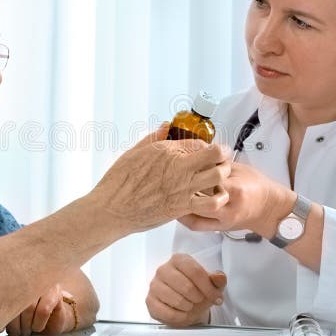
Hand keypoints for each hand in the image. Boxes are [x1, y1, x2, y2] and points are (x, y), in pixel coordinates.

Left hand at [6, 284, 75, 335]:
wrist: (54, 318)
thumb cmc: (32, 317)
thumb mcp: (14, 316)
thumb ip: (4, 316)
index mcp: (13, 283)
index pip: (3, 297)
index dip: (2, 315)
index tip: (0, 328)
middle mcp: (27, 281)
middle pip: (16, 303)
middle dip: (15, 324)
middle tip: (16, 333)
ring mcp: (42, 285)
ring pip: (29, 307)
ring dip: (27, 325)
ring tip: (27, 331)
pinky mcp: (55, 292)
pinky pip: (44, 310)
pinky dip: (38, 323)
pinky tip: (37, 327)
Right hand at [89, 124, 231, 232]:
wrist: (112, 208)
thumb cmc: (119, 182)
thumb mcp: (134, 152)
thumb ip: (153, 138)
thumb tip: (166, 126)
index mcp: (167, 150)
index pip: (200, 142)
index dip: (207, 147)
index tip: (207, 153)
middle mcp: (179, 165)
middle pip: (216, 154)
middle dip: (223, 156)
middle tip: (221, 162)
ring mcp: (183, 186)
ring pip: (219, 176)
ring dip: (223, 176)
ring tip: (219, 180)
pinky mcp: (183, 206)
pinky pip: (212, 201)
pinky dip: (218, 199)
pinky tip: (213, 198)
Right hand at [146, 253, 225, 326]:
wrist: (184, 305)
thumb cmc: (197, 291)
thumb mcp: (211, 284)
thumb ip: (218, 279)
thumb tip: (219, 277)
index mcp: (179, 260)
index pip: (195, 271)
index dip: (208, 288)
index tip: (216, 298)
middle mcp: (164, 269)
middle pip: (186, 286)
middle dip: (198, 298)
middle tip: (200, 300)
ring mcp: (155, 285)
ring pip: (177, 300)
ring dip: (189, 307)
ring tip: (191, 305)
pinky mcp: (150, 301)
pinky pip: (168, 313)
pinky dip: (180, 317)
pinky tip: (183, 313)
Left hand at [179, 161, 292, 235]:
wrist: (269, 208)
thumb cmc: (256, 186)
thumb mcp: (239, 169)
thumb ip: (219, 164)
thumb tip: (199, 155)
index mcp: (236, 189)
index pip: (210, 180)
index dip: (195, 173)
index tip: (183, 166)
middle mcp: (229, 207)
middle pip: (199, 200)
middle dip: (183, 191)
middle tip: (168, 181)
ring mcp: (224, 220)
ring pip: (195, 216)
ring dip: (180, 207)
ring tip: (168, 196)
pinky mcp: (221, 228)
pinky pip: (198, 226)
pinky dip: (185, 218)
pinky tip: (176, 209)